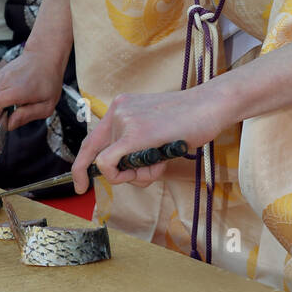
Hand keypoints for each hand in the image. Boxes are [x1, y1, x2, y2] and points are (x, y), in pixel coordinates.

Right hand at [0, 44, 65, 130]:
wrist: (43, 56)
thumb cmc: (48, 80)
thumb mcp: (47, 105)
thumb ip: (27, 116)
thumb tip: (9, 124)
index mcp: (16, 90)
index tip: (9, 122)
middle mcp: (2, 82)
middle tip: (13, 116)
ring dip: (0, 109)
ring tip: (18, 102)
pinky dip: (0, 100)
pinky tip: (14, 95)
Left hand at [71, 88, 221, 192]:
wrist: (210, 106)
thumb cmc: (190, 120)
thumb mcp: (155, 129)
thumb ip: (136, 146)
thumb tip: (121, 171)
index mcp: (121, 106)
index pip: (92, 140)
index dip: (82, 166)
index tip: (81, 185)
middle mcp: (118, 111)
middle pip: (103, 158)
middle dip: (125, 174)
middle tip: (151, 170)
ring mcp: (124, 121)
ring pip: (111, 166)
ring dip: (138, 174)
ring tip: (162, 161)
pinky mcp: (134, 134)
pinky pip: (108, 164)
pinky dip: (119, 175)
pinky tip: (148, 168)